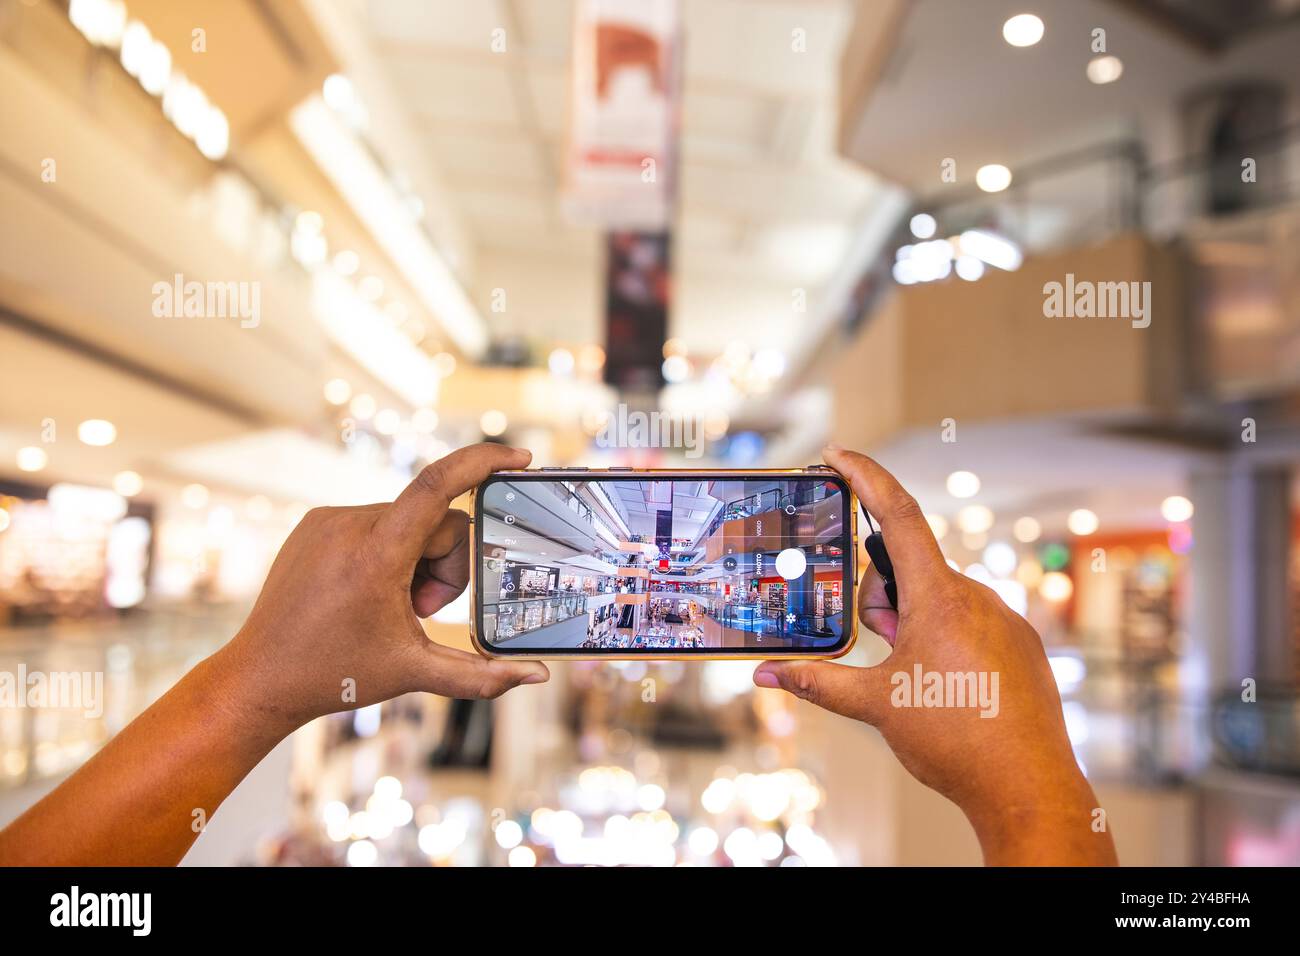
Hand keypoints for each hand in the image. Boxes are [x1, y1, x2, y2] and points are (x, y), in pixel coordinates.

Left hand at [214, 443, 548, 735]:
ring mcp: (328, 518)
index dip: (483, 463)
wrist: (260, 677)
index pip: (438, 484)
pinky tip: (368, 591)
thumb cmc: (335, 675)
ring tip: (390, 606)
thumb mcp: (414, 672)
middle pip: (437, 522)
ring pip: (409, 521)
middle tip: (419, 612)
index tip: (519, 458)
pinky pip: (378, 521)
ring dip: (416, 561)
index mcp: (376, 555)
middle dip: (443, 566)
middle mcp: (349, 524)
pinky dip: (388, 551)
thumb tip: (537, 675)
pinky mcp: (315, 521)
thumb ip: (482, 674)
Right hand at [754, 445, 1115, 864]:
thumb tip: (767, 675)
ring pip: (941, 600)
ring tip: (913, 675)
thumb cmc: (956, 743)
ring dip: (913, 622)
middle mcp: (978, 598)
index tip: (839, 454)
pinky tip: (944, 683)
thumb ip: (818, 682)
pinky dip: (945, 639)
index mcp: (940, 599)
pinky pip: (972, 623)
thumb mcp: (874, 705)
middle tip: (880, 644)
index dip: (865, 477)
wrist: (1029, 790)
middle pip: (912, 571)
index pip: (898, 516)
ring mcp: (1005, 621)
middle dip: (883, 598)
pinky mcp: (1021, 646)